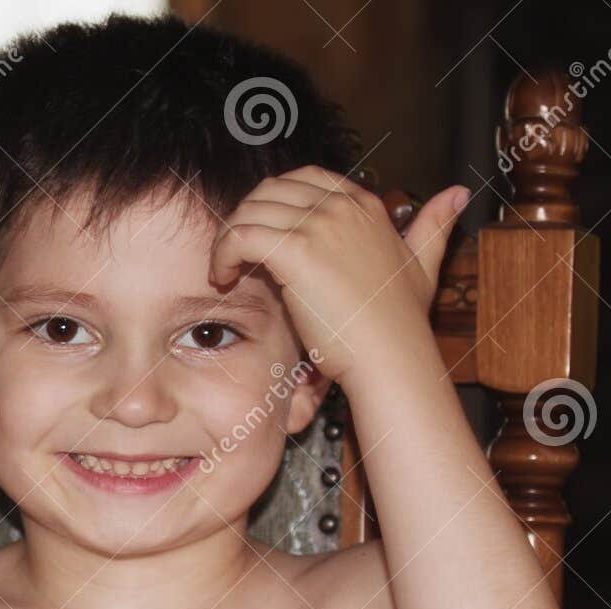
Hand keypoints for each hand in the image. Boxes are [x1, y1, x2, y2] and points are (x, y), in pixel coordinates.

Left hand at [208, 166, 467, 385]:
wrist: (391, 355)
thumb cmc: (399, 322)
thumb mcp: (424, 264)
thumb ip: (434, 225)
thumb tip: (459, 193)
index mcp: (364, 205)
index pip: (303, 178)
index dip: (272, 202)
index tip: (260, 237)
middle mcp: (342, 207)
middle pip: (269, 190)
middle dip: (244, 218)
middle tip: (235, 254)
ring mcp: (320, 226)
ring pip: (249, 210)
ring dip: (228, 238)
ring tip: (227, 270)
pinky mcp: (297, 252)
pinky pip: (240, 235)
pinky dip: (222, 253)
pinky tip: (223, 277)